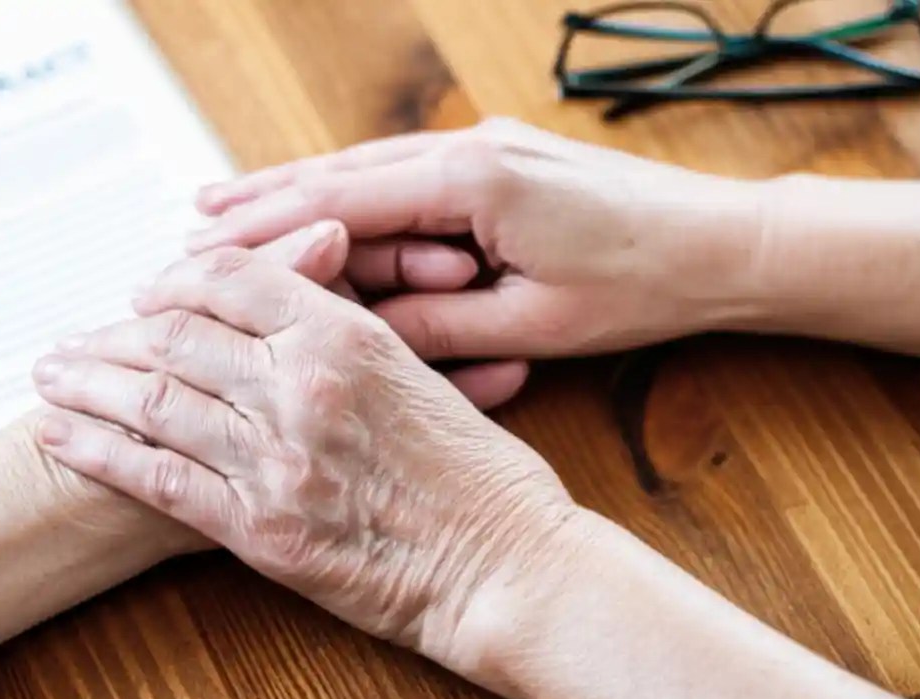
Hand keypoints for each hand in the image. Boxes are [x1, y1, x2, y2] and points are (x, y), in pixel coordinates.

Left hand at [29, 231, 578, 665]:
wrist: (506, 566)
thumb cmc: (478, 473)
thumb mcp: (421, 372)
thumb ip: (345, 331)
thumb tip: (286, 301)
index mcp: (346, 336)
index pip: (230, 279)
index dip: (174, 280)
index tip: (146, 293)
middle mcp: (301, 386)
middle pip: (175, 336)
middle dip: (110, 334)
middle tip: (72, 338)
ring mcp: (275, 459)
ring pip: (153, 403)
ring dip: (86, 386)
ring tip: (48, 377)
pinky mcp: (259, 529)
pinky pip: (158, 481)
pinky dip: (100, 454)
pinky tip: (62, 438)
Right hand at [190, 117, 766, 363]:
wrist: (723, 243)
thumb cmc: (641, 283)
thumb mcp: (529, 323)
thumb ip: (435, 322)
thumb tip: (361, 329)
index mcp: (474, 181)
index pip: (348, 199)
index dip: (273, 221)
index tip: (209, 236)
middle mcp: (472, 149)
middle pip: (346, 170)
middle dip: (270, 193)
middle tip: (196, 215)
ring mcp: (488, 148)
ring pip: (374, 167)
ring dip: (307, 188)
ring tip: (237, 205)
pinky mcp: (502, 161)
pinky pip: (411, 174)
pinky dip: (360, 191)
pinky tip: (327, 202)